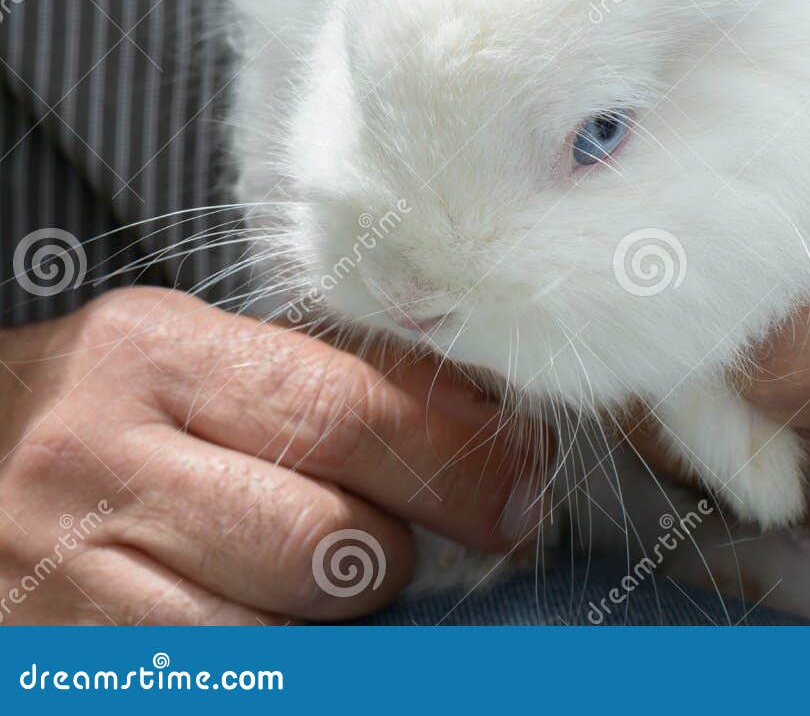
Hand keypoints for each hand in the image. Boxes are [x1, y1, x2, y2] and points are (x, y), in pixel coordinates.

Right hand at [0, 287, 544, 623]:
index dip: (463, 462)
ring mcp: (61, 575)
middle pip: (325, 543)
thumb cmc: (108, 412)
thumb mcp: (203, 359)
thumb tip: (495, 430)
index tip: (524, 494)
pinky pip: (216, 683)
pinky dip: (273, 667)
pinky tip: (272, 635)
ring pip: (276, 642)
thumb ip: (332, 383)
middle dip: (397, 558)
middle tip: (404, 551)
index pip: (350, 412)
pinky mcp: (56, 661)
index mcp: (155, 355)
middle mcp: (99, 459)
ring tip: (318, 593)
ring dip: (334, 631)